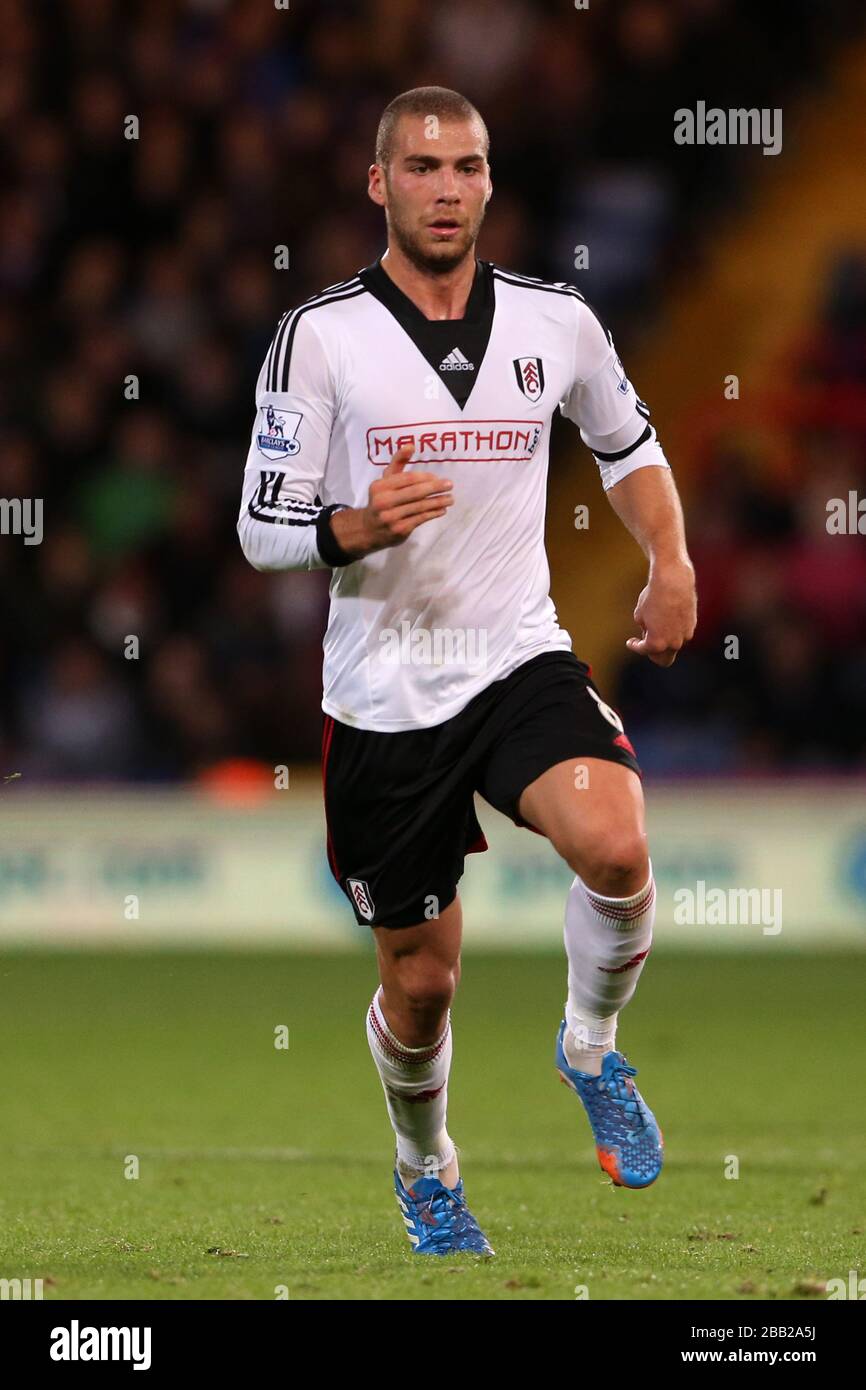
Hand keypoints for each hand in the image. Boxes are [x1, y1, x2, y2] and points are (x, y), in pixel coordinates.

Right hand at [330, 444, 452, 557]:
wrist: (369, 530)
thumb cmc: (382, 500)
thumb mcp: (385, 480)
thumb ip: (398, 462)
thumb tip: (411, 445)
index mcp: (380, 486)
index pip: (408, 478)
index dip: (425, 477)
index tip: (437, 477)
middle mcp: (383, 502)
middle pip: (415, 492)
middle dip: (435, 488)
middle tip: (450, 485)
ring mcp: (391, 517)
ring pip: (420, 507)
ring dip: (439, 501)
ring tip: (450, 499)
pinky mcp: (399, 530)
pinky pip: (421, 519)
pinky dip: (433, 513)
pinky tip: (442, 510)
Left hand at [626, 560, 696, 665]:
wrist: (673, 580)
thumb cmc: (653, 596)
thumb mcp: (640, 615)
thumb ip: (645, 629)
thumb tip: (650, 633)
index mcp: (657, 643)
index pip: (644, 650)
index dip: (635, 646)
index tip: (630, 641)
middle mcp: (673, 643)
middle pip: (664, 660)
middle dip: (654, 653)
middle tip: (646, 642)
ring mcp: (685, 635)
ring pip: (673, 646)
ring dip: (665, 640)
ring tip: (656, 626)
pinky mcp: (692, 625)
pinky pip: (681, 634)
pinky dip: (674, 630)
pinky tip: (667, 618)